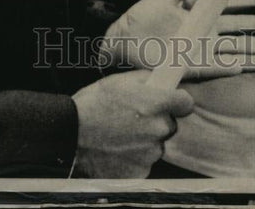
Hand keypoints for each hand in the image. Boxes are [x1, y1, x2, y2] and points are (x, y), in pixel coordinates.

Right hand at [72, 70, 192, 177]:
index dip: (177, 101)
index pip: (185, 103)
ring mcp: (149, 154)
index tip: (170, 102)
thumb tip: (158, 81)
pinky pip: (143, 163)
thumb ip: (145, 81)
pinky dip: (133, 158)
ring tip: (119, 134)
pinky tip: (116, 149)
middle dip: (156, 122)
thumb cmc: (91, 105)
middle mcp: (157, 129)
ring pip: (155, 145)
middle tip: (134, 118)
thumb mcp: (118, 82)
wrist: (69, 135)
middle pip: (169, 125)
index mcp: (155, 104)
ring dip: (143, 141)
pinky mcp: (139, 173)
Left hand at [101, 0, 254, 78]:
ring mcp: (201, 52)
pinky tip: (244, 67)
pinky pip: (215, 68)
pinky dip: (230, 67)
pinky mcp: (191, 66)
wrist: (124, 39)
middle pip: (242, 38)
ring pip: (235, 55)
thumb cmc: (142, 17)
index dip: (253, 17)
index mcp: (202, 16)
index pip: (234, 16)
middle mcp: (206, 35)